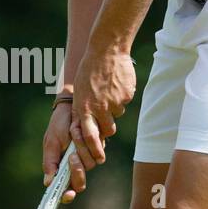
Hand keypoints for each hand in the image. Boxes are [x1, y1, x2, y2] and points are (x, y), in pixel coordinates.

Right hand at [43, 101, 87, 202]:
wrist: (71, 107)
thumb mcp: (51, 142)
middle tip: (72, 157)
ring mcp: (87, 158)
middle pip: (80, 183)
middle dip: (77, 172)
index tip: (68, 194)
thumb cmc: (58, 125)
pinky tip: (80, 131)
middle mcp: (75, 166)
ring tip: (73, 134)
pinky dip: (88, 142)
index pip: (65, 189)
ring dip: (82, 151)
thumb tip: (48, 183)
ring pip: (90, 166)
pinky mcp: (97, 149)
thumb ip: (50, 163)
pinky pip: (98, 153)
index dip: (66, 195)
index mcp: (61, 169)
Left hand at [71, 46, 135, 167]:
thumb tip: (84, 128)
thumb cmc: (89, 70)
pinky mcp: (126, 96)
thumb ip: (83, 109)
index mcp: (84, 108)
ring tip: (108, 90)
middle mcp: (99, 108)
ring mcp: (114, 102)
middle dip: (108, 128)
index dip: (94, 150)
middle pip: (108, 130)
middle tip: (107, 117)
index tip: (99, 158)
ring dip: (114, 108)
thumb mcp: (80, 91)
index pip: (89, 136)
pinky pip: (125, 102)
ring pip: (117, 115)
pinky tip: (116, 82)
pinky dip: (122, 95)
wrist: (106, 50)